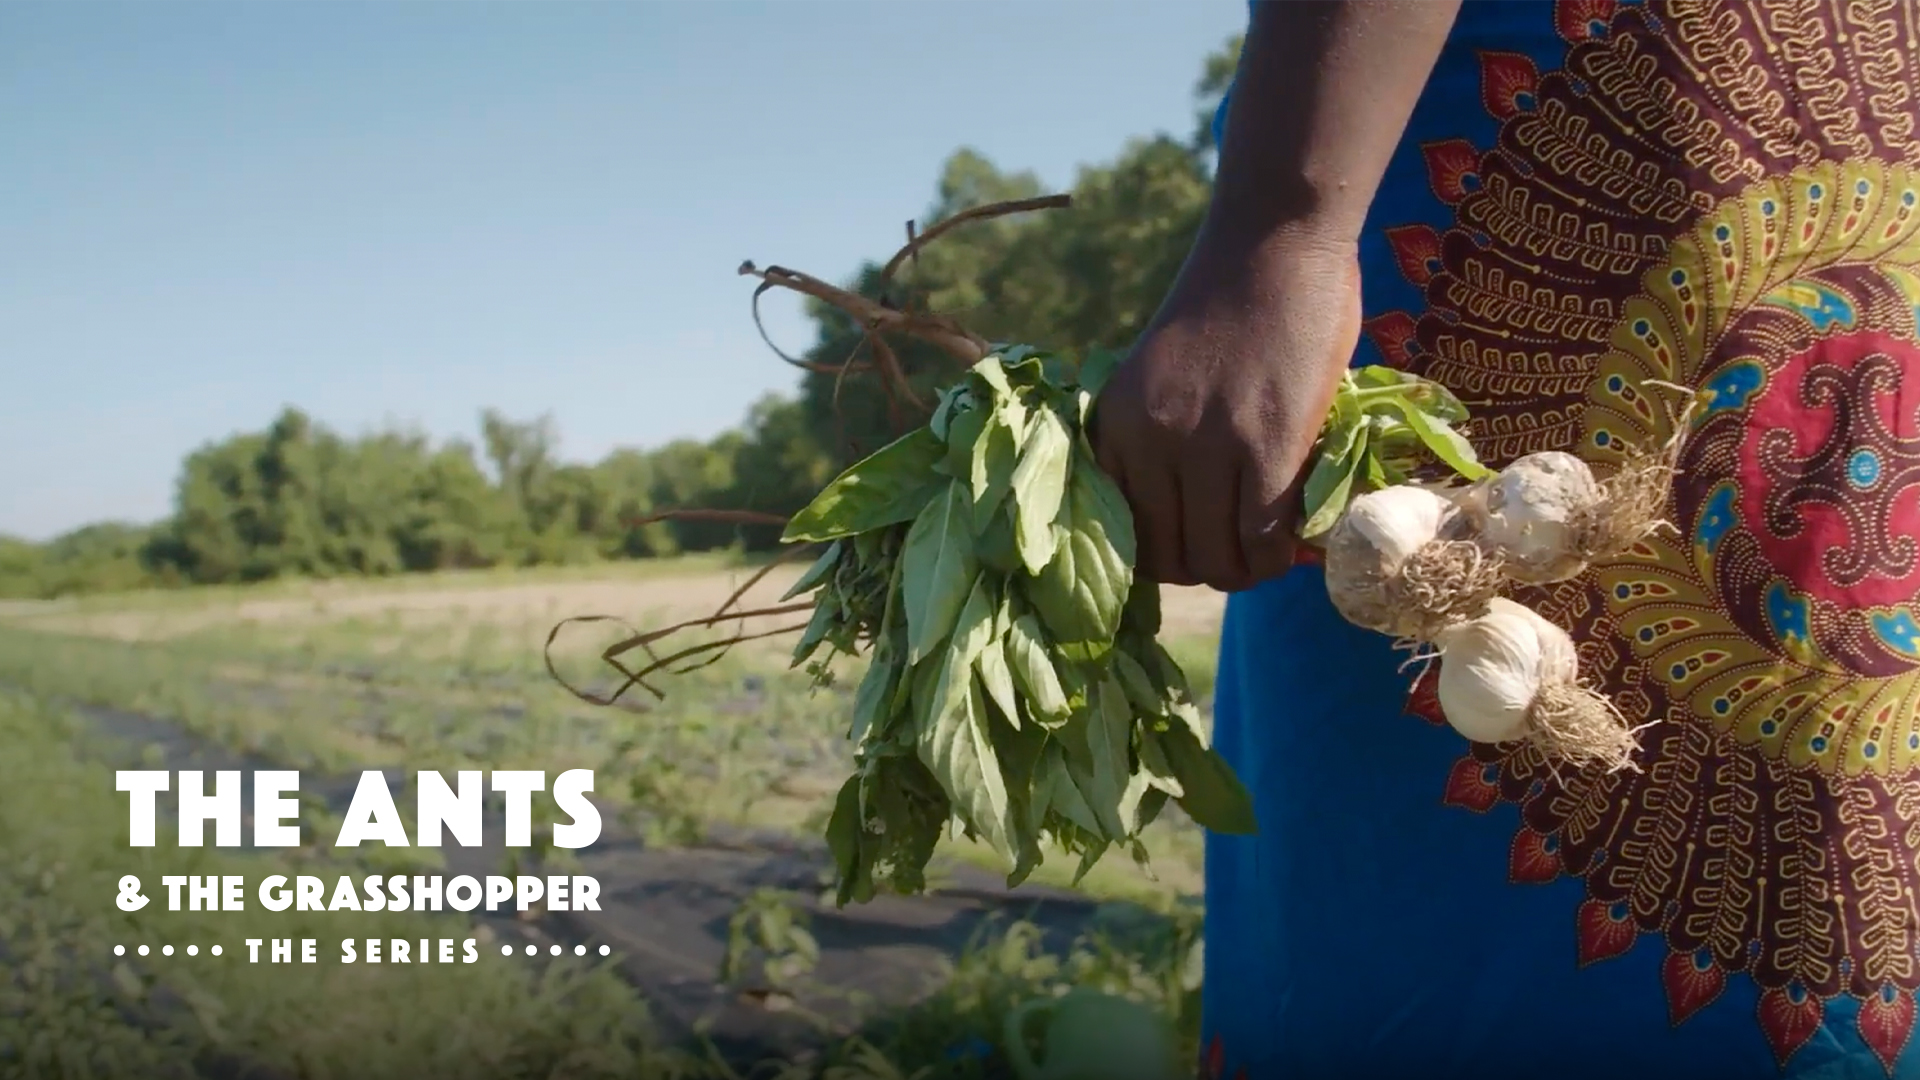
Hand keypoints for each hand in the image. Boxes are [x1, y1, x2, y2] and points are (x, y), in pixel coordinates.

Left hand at [1091, 235, 1361, 591]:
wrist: (1272, 242)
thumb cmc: (1225, 304)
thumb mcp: (1159, 378)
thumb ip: (1161, 441)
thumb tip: (1190, 518)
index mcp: (1116, 427)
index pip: (1122, 536)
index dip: (1164, 556)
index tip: (1198, 544)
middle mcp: (1150, 442)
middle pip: (1169, 559)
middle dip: (1206, 567)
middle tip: (1241, 552)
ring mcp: (1207, 447)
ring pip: (1216, 560)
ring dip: (1247, 569)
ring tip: (1270, 551)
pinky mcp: (1267, 447)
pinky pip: (1262, 538)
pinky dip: (1277, 555)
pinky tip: (1293, 541)